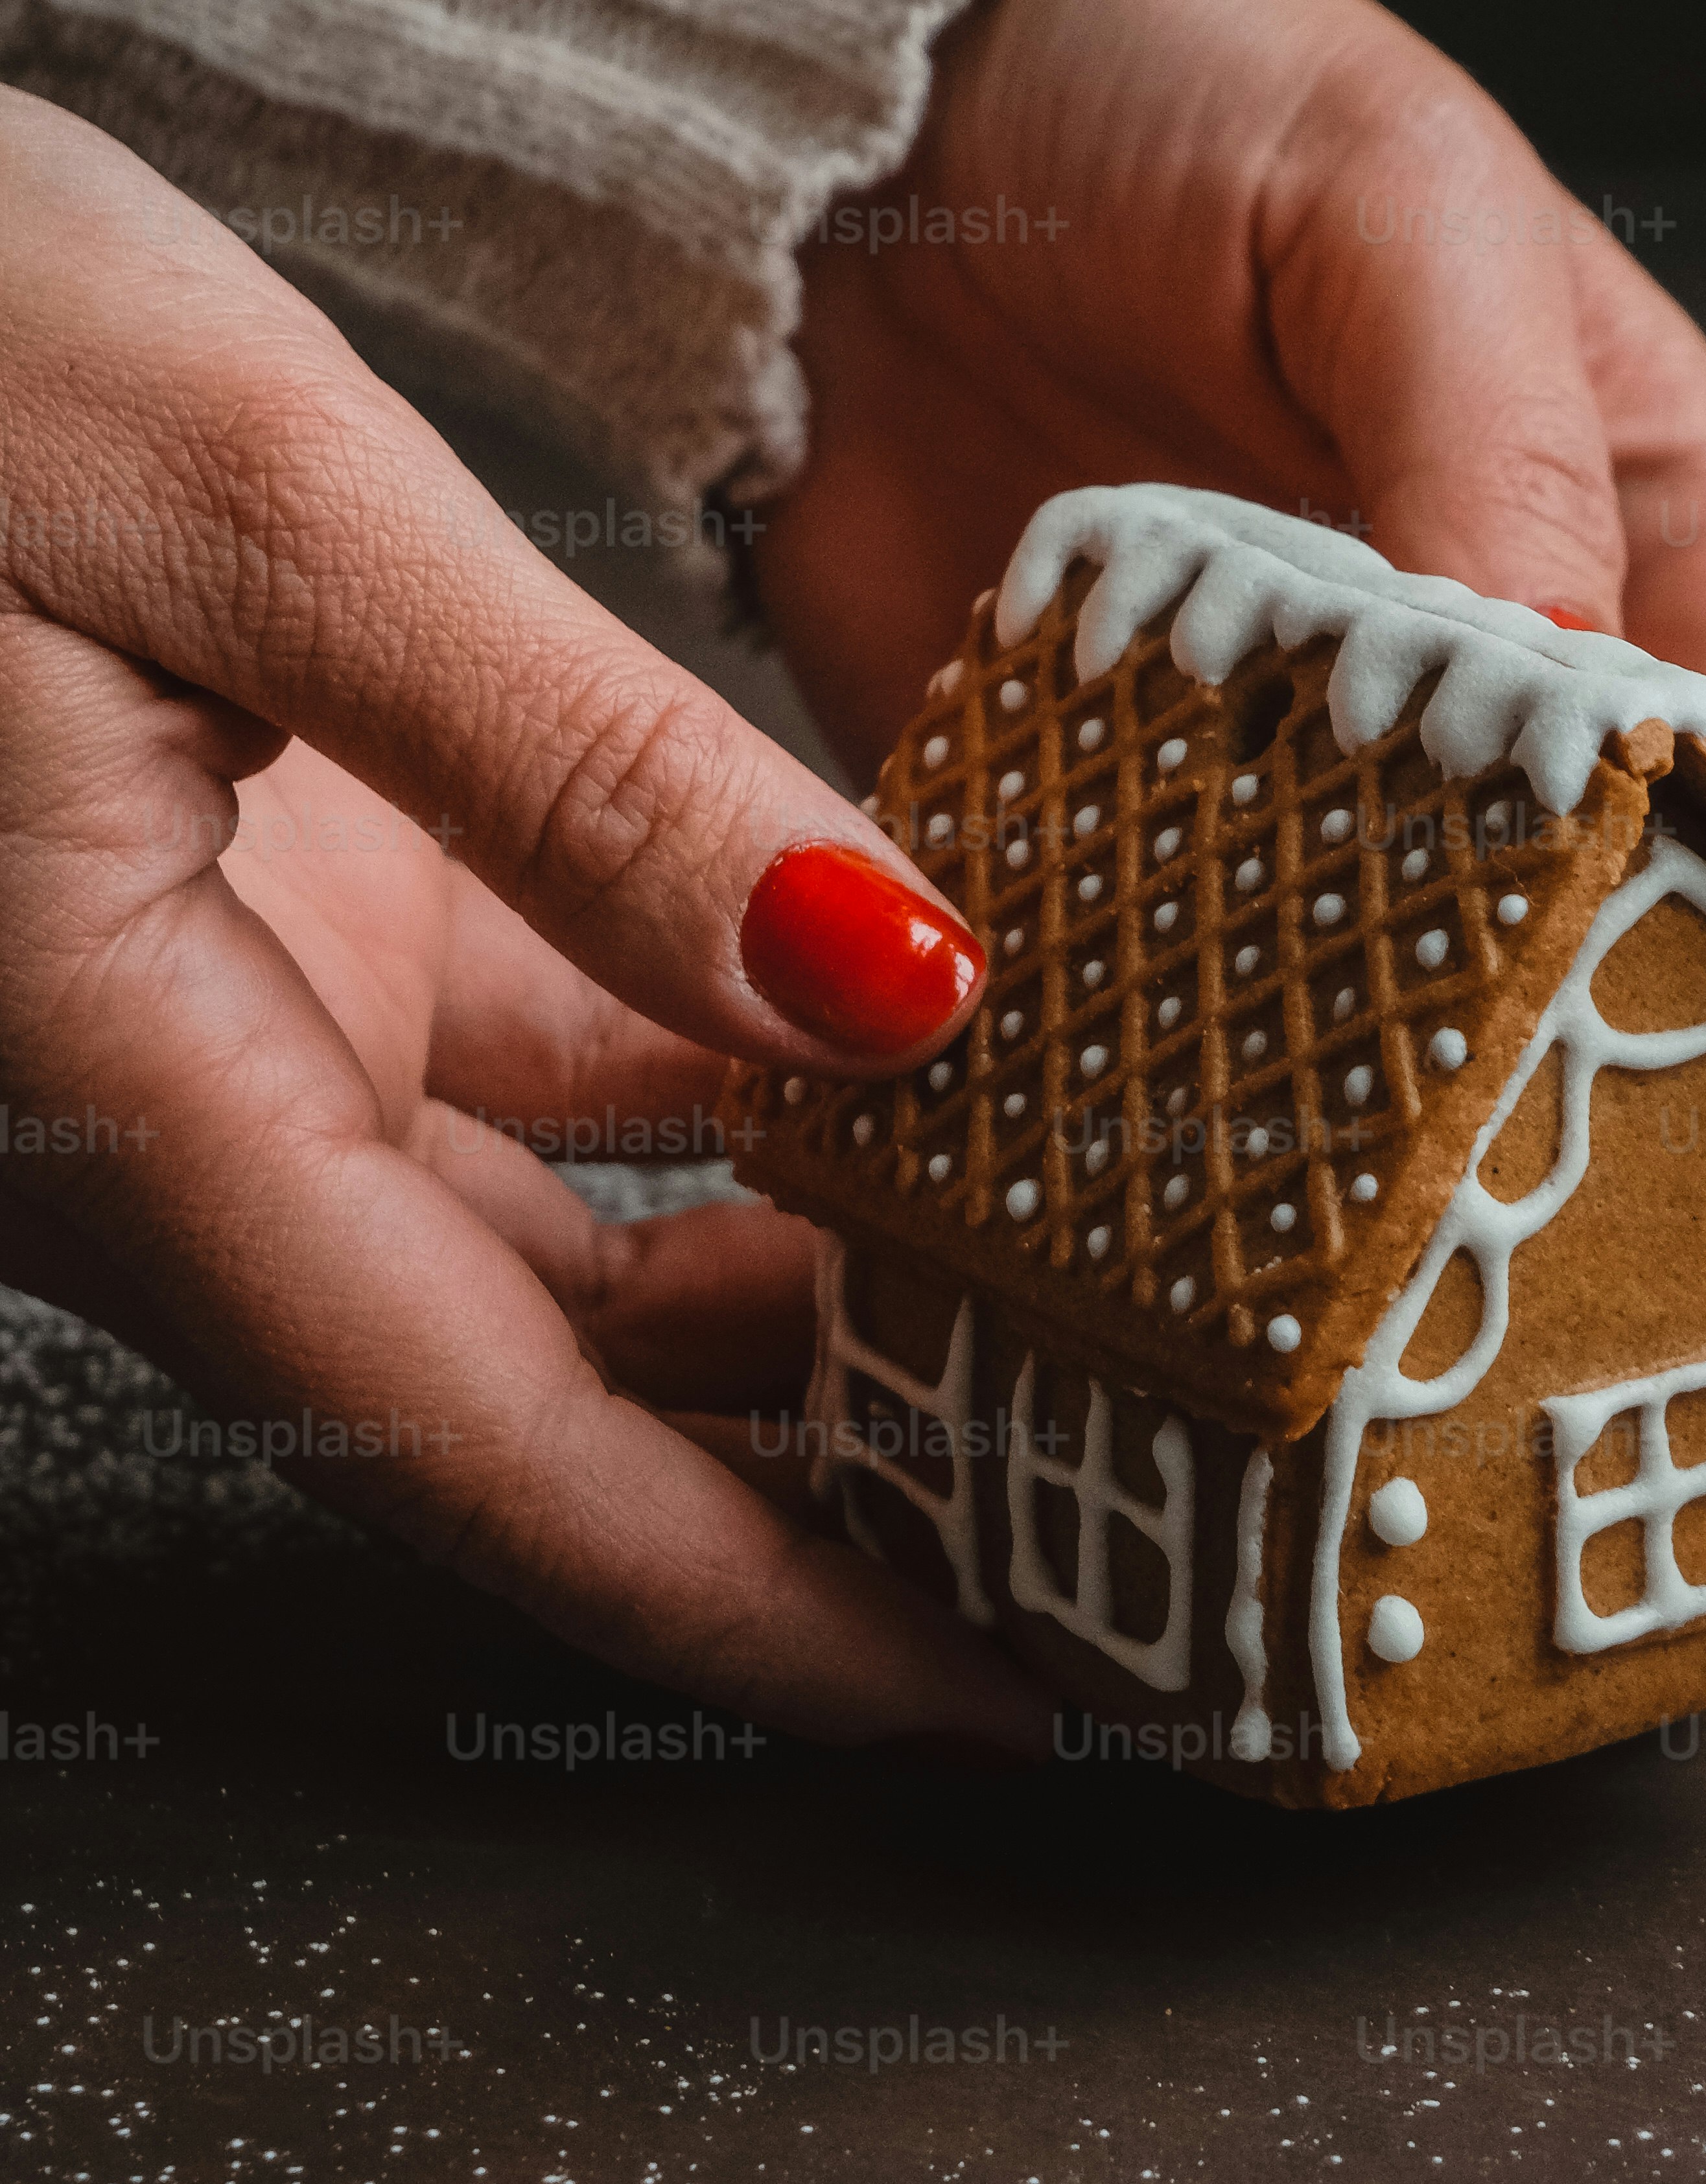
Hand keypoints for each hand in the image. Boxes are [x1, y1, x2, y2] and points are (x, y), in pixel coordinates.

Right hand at [0, 87, 1037, 1748]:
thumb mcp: (239, 492)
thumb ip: (573, 768)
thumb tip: (888, 986)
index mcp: (120, 1086)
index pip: (499, 1457)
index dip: (770, 1606)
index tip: (1016, 1691)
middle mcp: (152, 1120)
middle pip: (538, 1403)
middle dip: (819, 1487)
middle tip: (1107, 1507)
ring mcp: (200, 1033)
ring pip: (535, 1259)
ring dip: (789, 1302)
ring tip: (1069, 1307)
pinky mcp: (249, 918)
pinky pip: (506, 1092)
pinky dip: (711, 1102)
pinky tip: (902, 1064)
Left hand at [756, 0, 1705, 1370]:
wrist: (855, 114)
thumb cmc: (1189, 98)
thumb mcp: (1401, 215)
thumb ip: (1497, 455)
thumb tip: (1582, 714)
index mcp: (1682, 570)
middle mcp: (1525, 738)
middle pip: (1700, 1016)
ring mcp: (1320, 824)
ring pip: (1453, 1076)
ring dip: (1483, 1235)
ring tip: (1507, 1416)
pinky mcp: (1124, 862)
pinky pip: (1196, 1044)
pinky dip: (1215, 1167)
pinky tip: (1219, 1289)